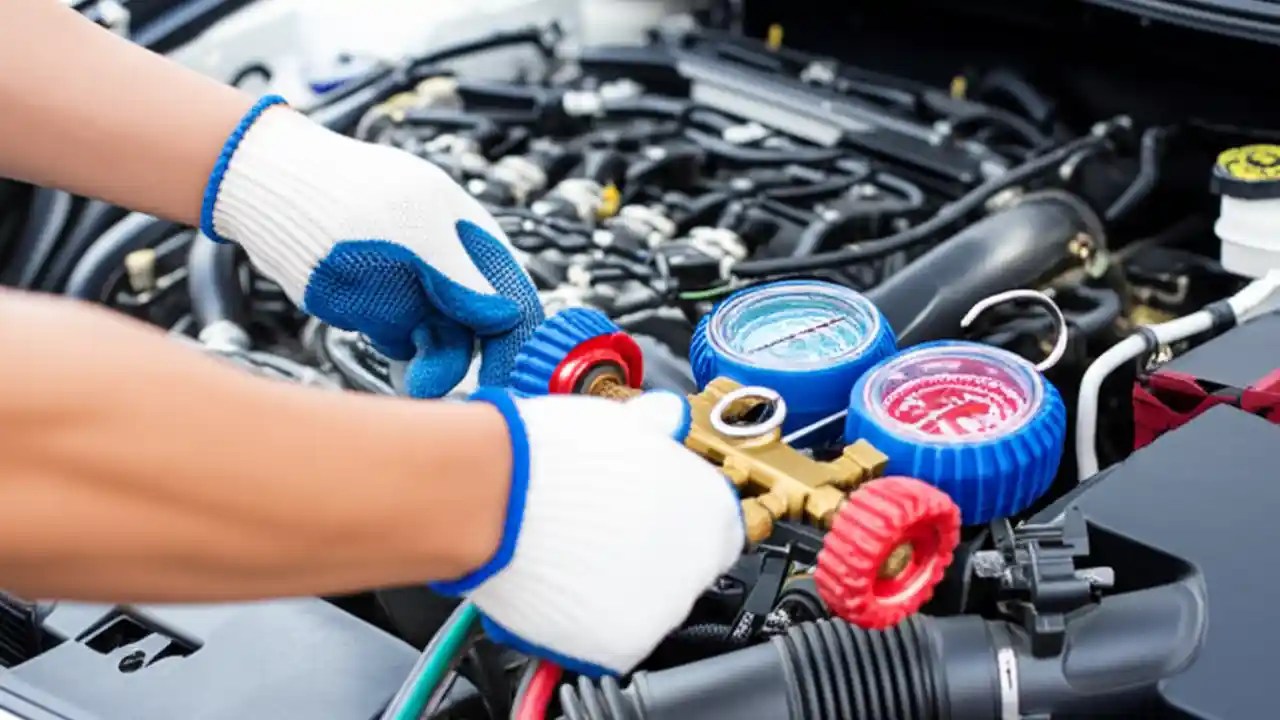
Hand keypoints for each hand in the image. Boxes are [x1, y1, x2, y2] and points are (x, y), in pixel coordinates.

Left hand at [200, 96, 542, 397]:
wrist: (275, 193)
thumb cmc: (348, 192)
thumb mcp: (416, 232)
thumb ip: (461, 278)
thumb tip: (506, 315)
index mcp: (471, 243)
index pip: (512, 300)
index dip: (514, 340)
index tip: (504, 376)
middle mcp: (451, 272)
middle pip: (481, 331)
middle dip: (469, 359)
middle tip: (442, 382)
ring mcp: (418, 294)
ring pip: (446, 346)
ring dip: (438, 367)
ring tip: (422, 382)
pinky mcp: (385, 313)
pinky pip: (409, 351)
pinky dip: (410, 367)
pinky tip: (406, 376)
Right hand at [437, 388, 743, 676]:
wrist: (495, 495)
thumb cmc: (550, 454)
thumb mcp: (621, 422)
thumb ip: (655, 430)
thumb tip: (666, 418)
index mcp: (711, 508)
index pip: (717, 527)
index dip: (678, 519)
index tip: (653, 517)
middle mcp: (697, 565)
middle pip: (683, 570)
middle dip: (647, 556)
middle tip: (601, 533)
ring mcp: (659, 611)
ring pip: (645, 607)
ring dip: (617, 589)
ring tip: (571, 555)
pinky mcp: (618, 648)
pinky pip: (609, 640)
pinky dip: (585, 622)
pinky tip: (559, 584)